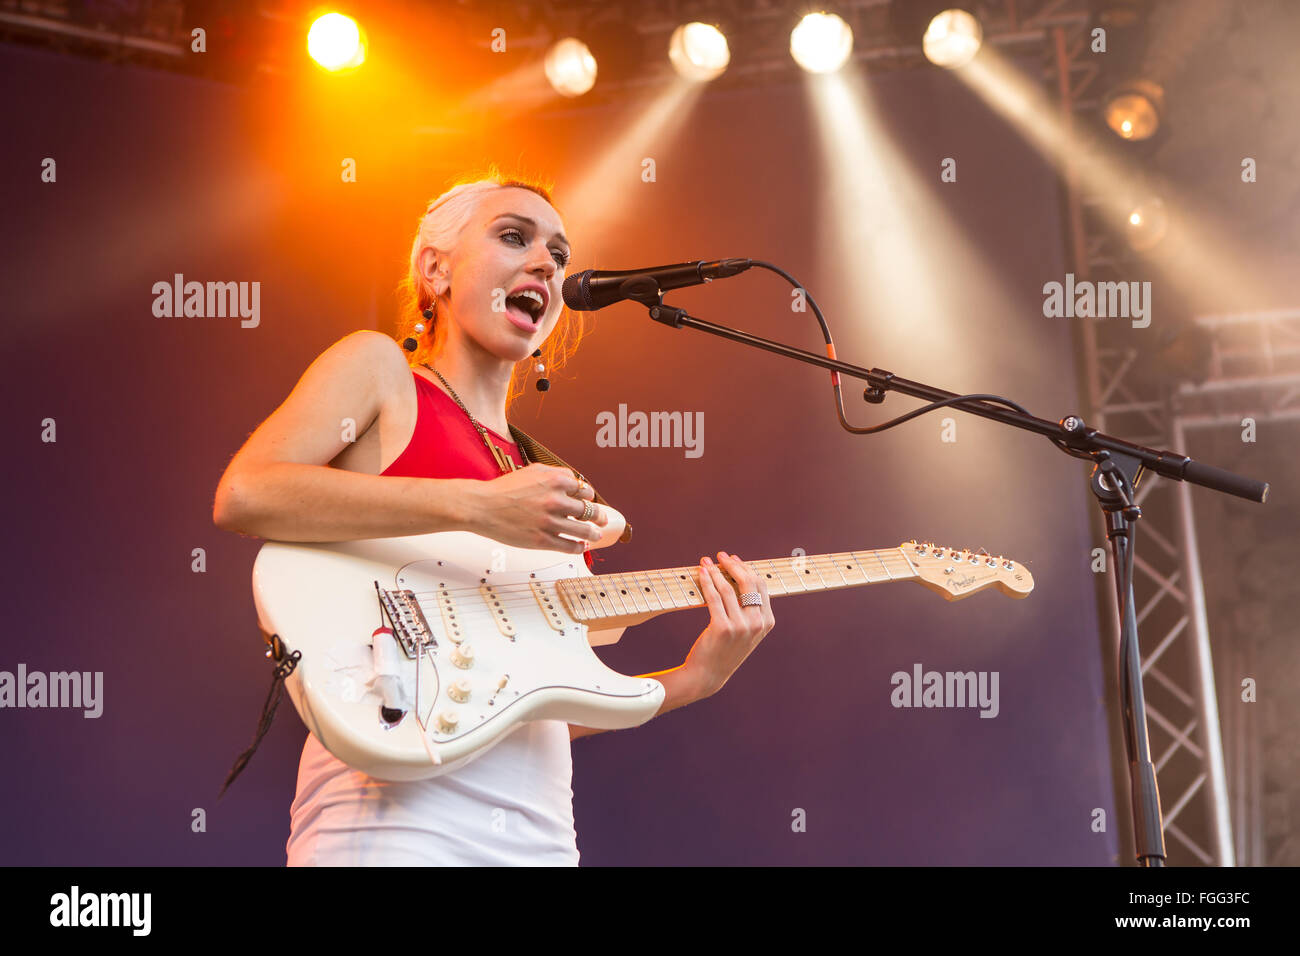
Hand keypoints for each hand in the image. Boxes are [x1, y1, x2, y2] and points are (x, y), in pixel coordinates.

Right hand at [465, 463, 607, 552]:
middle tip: (601, 520)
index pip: (584, 490)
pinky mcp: (542, 540)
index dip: (589, 497)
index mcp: (555, 481)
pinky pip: (569, 546)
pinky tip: (581, 546)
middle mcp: (555, 500)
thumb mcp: (532, 471)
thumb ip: (555, 474)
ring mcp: (550, 522)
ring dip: (593, 533)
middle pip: (589, 510)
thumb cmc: (505, 489)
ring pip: (583, 530)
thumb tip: (574, 482)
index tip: (589, 501)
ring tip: (596, 534)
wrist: (482, 506)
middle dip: (598, 516)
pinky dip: (579, 547)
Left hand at [682, 551, 774, 698]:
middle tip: (720, 556)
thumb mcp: (744, 630)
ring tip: (706, 562)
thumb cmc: (724, 648)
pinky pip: (714, 597)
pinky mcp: (722, 628)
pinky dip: (707, 581)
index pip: (760, 585)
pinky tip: (702, 573)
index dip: (746, 568)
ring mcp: (741, 627)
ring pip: (728, 588)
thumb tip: (740, 574)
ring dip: (716, 571)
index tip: (733, 559)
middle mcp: (757, 624)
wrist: (708, 674)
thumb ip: (748, 608)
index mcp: (767, 622)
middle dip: (733, 564)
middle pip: (748, 582)